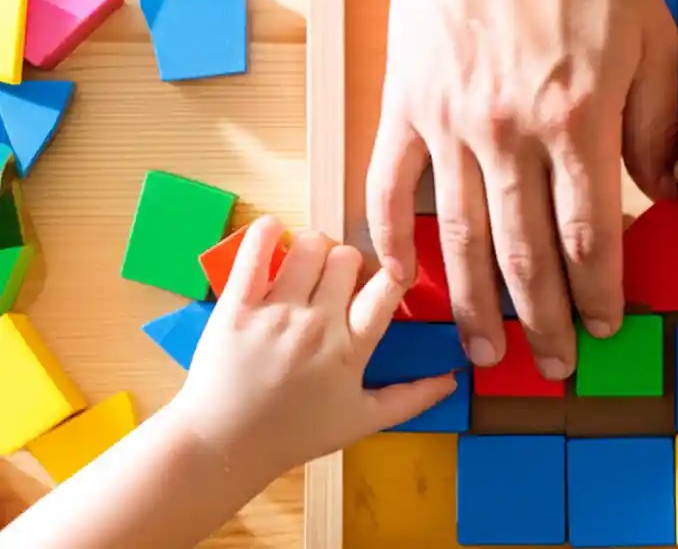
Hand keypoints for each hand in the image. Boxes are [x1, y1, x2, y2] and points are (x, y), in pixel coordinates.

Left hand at [170, 217, 456, 477]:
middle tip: (336, 276)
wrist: (224, 446)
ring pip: (309, 246)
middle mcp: (318, 325)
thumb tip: (453, 380)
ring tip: (305, 262)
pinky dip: (266, 232)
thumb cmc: (295, 435)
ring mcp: (276, 313)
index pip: (388, 288)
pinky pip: (254, 253)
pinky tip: (272, 230)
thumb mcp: (361, 421)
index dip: (393, 271)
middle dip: (348, 261)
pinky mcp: (236, 306)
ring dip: (312, 247)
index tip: (386, 274)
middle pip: (348, 258)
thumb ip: (411, 399)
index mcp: (351, 349)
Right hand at [368, 0, 677, 378]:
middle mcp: (509, 135)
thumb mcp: (650, 32)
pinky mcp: (406, 106)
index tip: (606, 325)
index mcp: (575, 119)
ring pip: (461, 237)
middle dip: (544, 319)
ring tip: (485, 351)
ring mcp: (449, 125)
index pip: (591, 234)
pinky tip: (401, 282)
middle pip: (526, 253)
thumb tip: (657, 188)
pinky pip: (391, 188)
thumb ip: (653, 119)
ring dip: (475, 304)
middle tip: (554, 364)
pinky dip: (393, 240)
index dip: (600, 291)